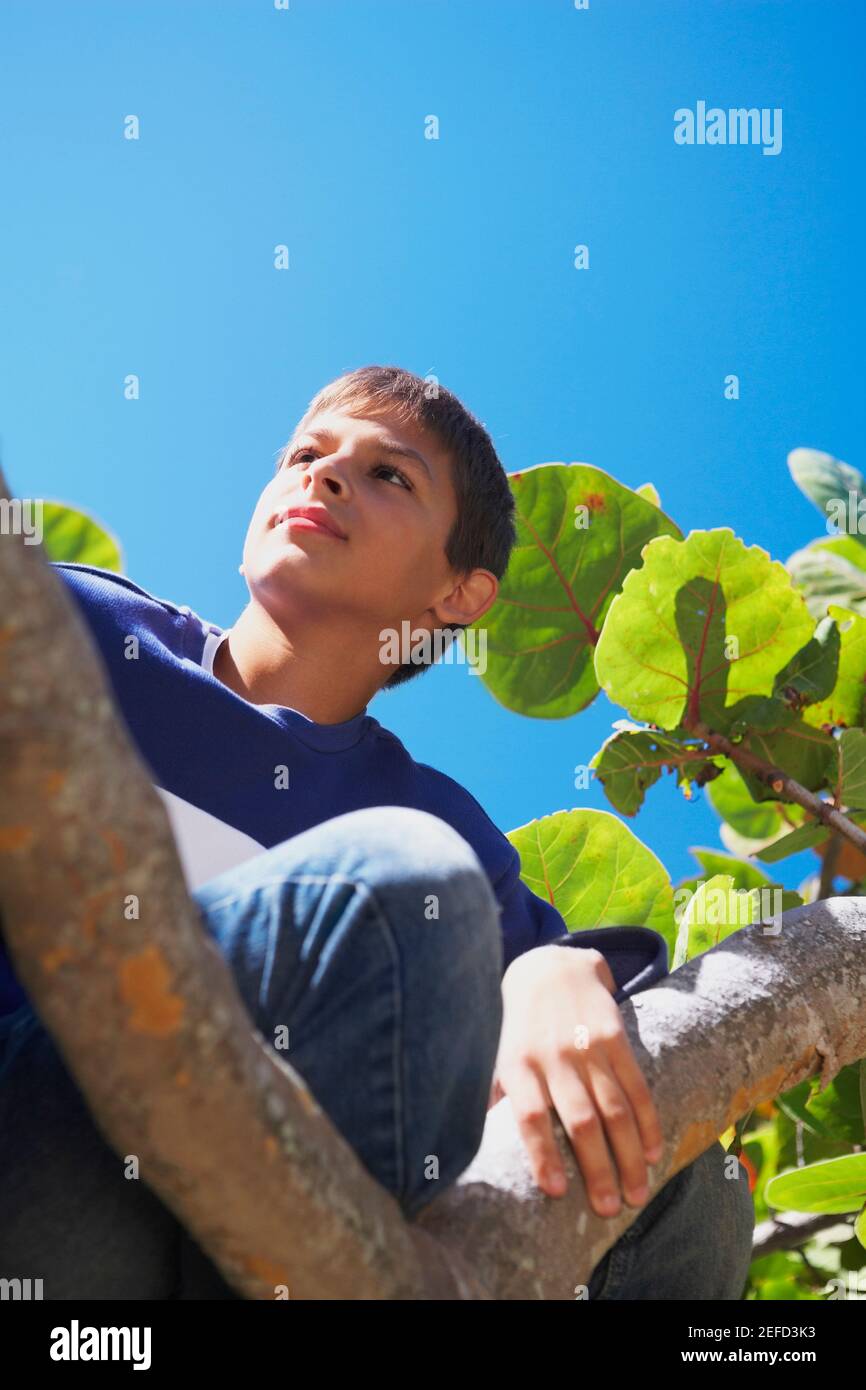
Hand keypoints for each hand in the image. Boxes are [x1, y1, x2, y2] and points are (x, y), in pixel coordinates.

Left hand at [491, 944, 662, 1216]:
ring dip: (628, 1155)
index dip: (543, 1154)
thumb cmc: (516, 1024)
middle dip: (597, 1169)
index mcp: (518, 1064)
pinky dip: (647, 1121)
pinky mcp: (615, 1036)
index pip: (530, 1116)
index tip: (557, 1191)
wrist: (548, 966)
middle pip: (579, 1120)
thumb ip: (488, 1096)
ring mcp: (587, 1046)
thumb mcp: (493, 1053)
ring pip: (613, 1109)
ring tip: (636, 1193)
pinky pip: (636, 1085)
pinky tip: (652, 1151)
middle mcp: (553, 1057)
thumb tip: (461, 1145)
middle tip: (610, 1208)